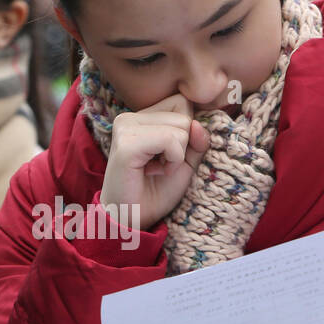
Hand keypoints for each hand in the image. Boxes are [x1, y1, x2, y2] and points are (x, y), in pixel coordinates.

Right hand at [100, 94, 209, 230]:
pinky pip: (170, 139)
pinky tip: (153, 172)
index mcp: (141, 117)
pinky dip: (172, 161)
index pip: (182, 103)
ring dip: (177, 156)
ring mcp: (126, 128)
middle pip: (184, 114)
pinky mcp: (127, 143)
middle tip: (160, 166)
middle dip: (183, 146)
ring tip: (156, 169)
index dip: (187, 134)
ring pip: (181, 126)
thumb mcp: (185, 163)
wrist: (132, 220)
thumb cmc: (155, 193)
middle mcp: (129, 117)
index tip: (167, 157)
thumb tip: (198, 124)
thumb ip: (197, 140)